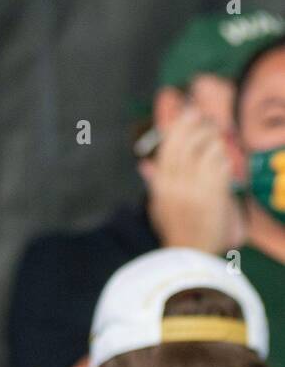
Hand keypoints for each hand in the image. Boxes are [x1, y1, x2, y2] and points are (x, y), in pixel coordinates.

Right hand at [147, 106, 242, 254]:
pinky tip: (223, 155)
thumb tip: (144, 164)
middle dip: (193, 126)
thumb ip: (154, 182)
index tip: (185, 114)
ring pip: (203, 153)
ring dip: (211, 141)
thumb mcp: (158, 205)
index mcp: (160, 184)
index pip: (167, 149)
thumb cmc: (175, 229)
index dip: (177, 128)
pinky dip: (222, 158)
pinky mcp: (213, 196)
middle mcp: (175, 184)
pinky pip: (219, 167)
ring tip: (214, 135)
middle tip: (200, 115)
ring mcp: (194, 189)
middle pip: (184, 146)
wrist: (191, 252)